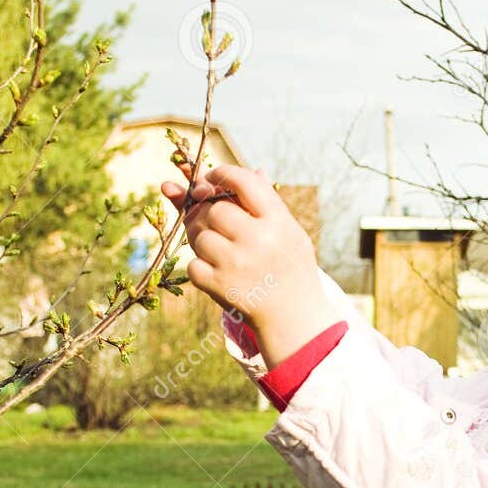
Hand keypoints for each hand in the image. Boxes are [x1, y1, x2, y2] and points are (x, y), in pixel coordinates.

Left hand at [160, 165, 332, 366]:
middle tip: (214, 223)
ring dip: (201, 239)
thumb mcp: (287, 230)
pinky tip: (218, 271)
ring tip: (220, 250)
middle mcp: (257, 240)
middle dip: (207, 212)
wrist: (295, 316)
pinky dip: (199, 266)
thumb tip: (245, 170)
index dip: (219, 175)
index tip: (210, 180)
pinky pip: (192, 264)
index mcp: (277, 221)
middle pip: (213, 209)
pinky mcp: (220, 286)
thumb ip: (263, 201)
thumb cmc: (289, 267)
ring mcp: (236, 264)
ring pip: (198, 235)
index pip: (241, 181)